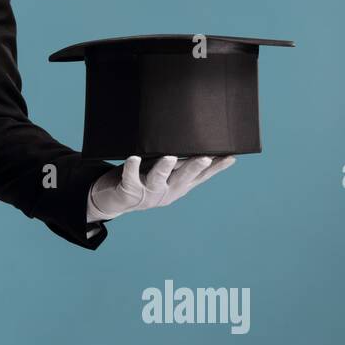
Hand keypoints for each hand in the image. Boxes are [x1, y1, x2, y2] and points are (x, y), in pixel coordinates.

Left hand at [88, 154, 234, 220]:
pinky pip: (129, 177)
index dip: (216, 167)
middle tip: (205, 156)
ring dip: (164, 168)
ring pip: (158, 178)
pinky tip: (133, 158)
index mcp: (178, 186)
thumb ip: (180, 163)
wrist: (114, 201)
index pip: (201, 176)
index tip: (231, 156)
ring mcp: (148, 191)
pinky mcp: (128, 190)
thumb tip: (197, 143)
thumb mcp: (165, 173)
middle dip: (194, 167)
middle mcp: (166, 190)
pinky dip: (131, 168)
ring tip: (169, 157)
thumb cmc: (142, 179)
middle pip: (183, 177)